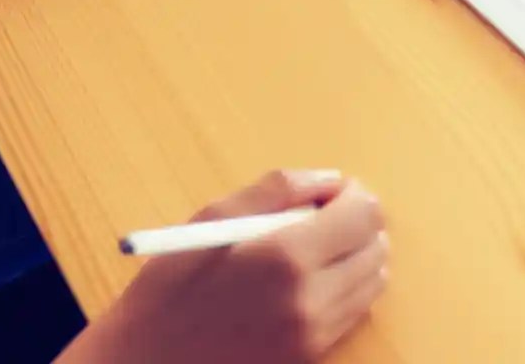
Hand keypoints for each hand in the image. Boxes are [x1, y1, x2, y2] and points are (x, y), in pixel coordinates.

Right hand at [58, 170, 389, 363]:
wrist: (148, 362)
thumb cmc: (171, 287)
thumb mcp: (213, 219)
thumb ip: (278, 189)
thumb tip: (329, 179)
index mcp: (285, 257)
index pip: (363, 216)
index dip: (354, 196)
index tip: (334, 193)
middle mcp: (310, 299)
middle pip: (376, 248)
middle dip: (359, 225)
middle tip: (325, 218)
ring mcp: (314, 334)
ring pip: (372, 282)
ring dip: (356, 257)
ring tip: (317, 249)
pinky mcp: (312, 356)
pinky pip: (354, 313)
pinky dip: (346, 289)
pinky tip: (310, 281)